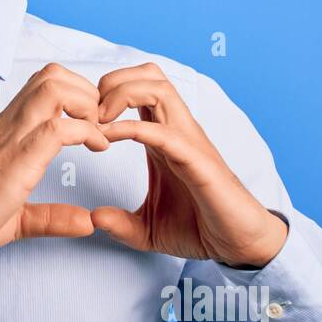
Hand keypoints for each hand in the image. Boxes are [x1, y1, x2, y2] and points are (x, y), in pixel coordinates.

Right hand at [0, 63, 110, 263]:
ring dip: (86, 105)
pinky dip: (86, 131)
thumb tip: (86, 222)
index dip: (77, 94)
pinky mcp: (16, 160)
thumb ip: (52, 216)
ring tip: (97, 133)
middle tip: (99, 125)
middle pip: (51, 75)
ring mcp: (10, 139)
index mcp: (7, 131)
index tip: (93, 125)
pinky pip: (56, 128)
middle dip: (87, 92)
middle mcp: (8, 126)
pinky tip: (96, 148)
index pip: (42, 84)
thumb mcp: (19, 216)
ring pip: (54, 90)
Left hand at [89, 63, 287, 268]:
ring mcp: (188, 142)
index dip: (106, 93)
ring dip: (122, 95)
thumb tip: (95, 218)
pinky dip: (131, 128)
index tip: (81, 119)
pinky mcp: (198, 161)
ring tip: (98, 121)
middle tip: (89, 112)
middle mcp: (177, 131)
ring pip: (159, 88)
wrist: (239, 246)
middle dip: (113, 81)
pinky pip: (164, 131)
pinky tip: (108, 139)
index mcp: (163, 137)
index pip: (138, 89)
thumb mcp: (148, 230)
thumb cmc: (200, 228)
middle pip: (149, 75)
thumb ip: (121, 224)